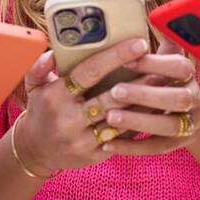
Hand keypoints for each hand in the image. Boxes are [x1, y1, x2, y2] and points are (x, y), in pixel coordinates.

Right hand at [16, 37, 150, 172]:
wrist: (36, 151)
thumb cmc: (40, 111)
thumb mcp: (33, 86)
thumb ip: (40, 66)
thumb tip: (53, 52)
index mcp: (56, 97)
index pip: (89, 72)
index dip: (116, 57)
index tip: (138, 44)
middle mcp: (69, 120)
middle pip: (112, 98)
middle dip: (140, 81)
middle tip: (163, 66)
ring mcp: (82, 140)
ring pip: (122, 120)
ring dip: (145, 103)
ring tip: (165, 86)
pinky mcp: (94, 155)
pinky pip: (122, 138)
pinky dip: (139, 123)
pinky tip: (156, 110)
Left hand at [91, 39, 199, 156]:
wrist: (198, 118)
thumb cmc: (173, 83)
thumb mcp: (172, 63)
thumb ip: (164, 46)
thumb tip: (157, 15)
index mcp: (189, 75)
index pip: (179, 67)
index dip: (155, 63)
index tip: (127, 59)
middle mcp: (194, 99)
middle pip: (177, 98)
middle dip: (146, 95)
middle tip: (114, 91)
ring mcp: (188, 124)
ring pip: (167, 126)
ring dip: (138, 122)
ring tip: (110, 118)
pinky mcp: (177, 144)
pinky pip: (156, 148)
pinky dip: (132, 147)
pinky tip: (108, 144)